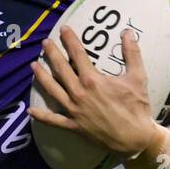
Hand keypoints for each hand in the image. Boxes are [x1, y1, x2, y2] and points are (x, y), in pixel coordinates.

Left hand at [28, 26, 163, 158]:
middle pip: (60, 69)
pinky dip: (41, 116)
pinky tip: (31, 111)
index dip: (69, 40)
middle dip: (51, 53)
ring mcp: (74, 110)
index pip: (77, 54)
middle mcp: (79, 93)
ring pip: (52, 90)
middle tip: (45, 42)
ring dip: (41, 76)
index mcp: (92, 80)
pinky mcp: (73, 126)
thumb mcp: (138, 77)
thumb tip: (128, 32)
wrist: (134, 139)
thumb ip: (132, 53)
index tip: (63, 29)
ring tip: (33, 66)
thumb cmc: (136, 108)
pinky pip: (53, 120)